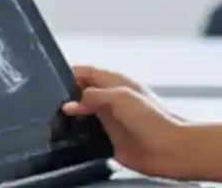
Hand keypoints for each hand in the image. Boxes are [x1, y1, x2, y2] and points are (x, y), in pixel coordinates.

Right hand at [62, 66, 188, 178]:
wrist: (169, 149)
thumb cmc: (156, 120)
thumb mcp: (121, 98)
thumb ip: (95, 95)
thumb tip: (73, 102)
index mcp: (117, 83)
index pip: (88, 72)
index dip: (71, 73)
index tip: (54, 79)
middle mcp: (113, 99)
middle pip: (83, 91)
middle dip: (67, 94)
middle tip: (52, 101)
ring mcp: (111, 119)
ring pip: (84, 112)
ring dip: (72, 115)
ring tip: (57, 117)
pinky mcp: (111, 138)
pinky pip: (89, 133)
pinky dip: (78, 133)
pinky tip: (70, 136)